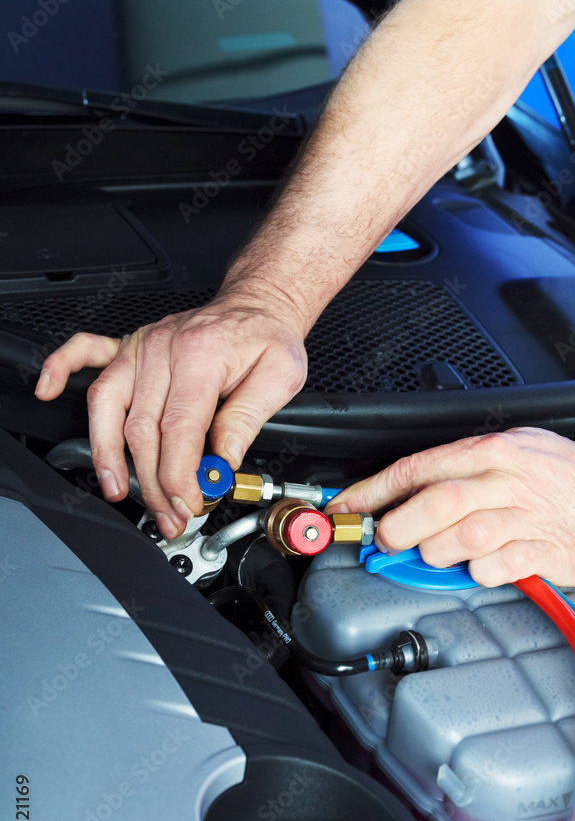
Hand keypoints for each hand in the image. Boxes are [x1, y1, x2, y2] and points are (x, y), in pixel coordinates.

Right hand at [35, 288, 308, 538]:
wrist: (258, 305)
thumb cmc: (267, 337)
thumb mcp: (280, 377)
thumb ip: (247, 419)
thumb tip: (222, 460)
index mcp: (201, 355)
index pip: (179, 427)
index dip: (179, 473)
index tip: (189, 501)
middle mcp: (163, 348)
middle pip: (143, 428)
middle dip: (153, 481)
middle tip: (170, 514)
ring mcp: (141, 345)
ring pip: (108, 405)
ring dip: (109, 454)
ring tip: (117, 489)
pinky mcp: (129, 345)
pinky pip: (84, 351)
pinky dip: (60, 369)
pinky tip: (47, 390)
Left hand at [329, 427, 574, 587]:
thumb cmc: (565, 478)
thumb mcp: (513, 452)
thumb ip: (462, 474)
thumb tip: (404, 500)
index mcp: (492, 451)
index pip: (418, 467)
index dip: (374, 490)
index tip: (346, 508)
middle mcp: (508, 479)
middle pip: (437, 502)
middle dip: (400, 527)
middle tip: (388, 542)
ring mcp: (530, 516)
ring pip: (464, 536)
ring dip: (437, 553)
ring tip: (434, 557)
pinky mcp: (551, 551)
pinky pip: (501, 565)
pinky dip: (481, 571)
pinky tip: (479, 569)